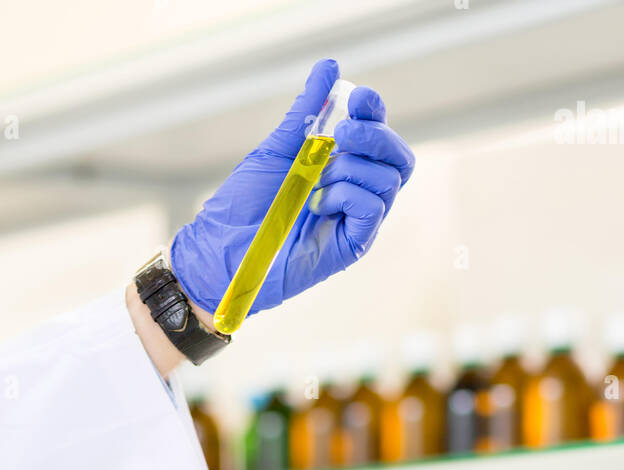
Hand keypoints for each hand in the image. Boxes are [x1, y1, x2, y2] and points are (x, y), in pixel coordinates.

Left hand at [170, 58, 413, 318]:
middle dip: (376, 136)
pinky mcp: (353, 244)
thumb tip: (330, 68)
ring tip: (314, 181)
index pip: (380, 135)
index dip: (375, 112)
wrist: (223, 246)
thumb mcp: (279, 147)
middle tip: (341, 135)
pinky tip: (318, 204)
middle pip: (400, 158)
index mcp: (342, 167)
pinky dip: (347, 196)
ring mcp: (356, 220)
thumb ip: (307, 110)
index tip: (357, 99)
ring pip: (389, 180)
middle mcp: (356, 192)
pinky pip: (374, 208)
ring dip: (350, 169)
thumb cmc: (245, 203)